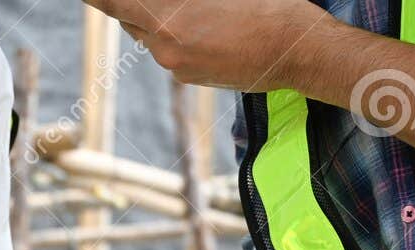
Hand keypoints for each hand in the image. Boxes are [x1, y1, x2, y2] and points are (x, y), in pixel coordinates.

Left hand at [83, 0, 328, 90]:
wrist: (299, 52)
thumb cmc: (269, 7)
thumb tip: (168, 3)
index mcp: (167, 18)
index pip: (115, 3)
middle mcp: (164, 47)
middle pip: (132, 18)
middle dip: (133, 4)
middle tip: (147, 1)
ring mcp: (177, 66)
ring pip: (153, 36)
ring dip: (158, 18)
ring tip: (187, 8)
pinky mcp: (192, 77)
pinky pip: (173, 50)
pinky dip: (178, 34)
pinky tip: (202, 22)